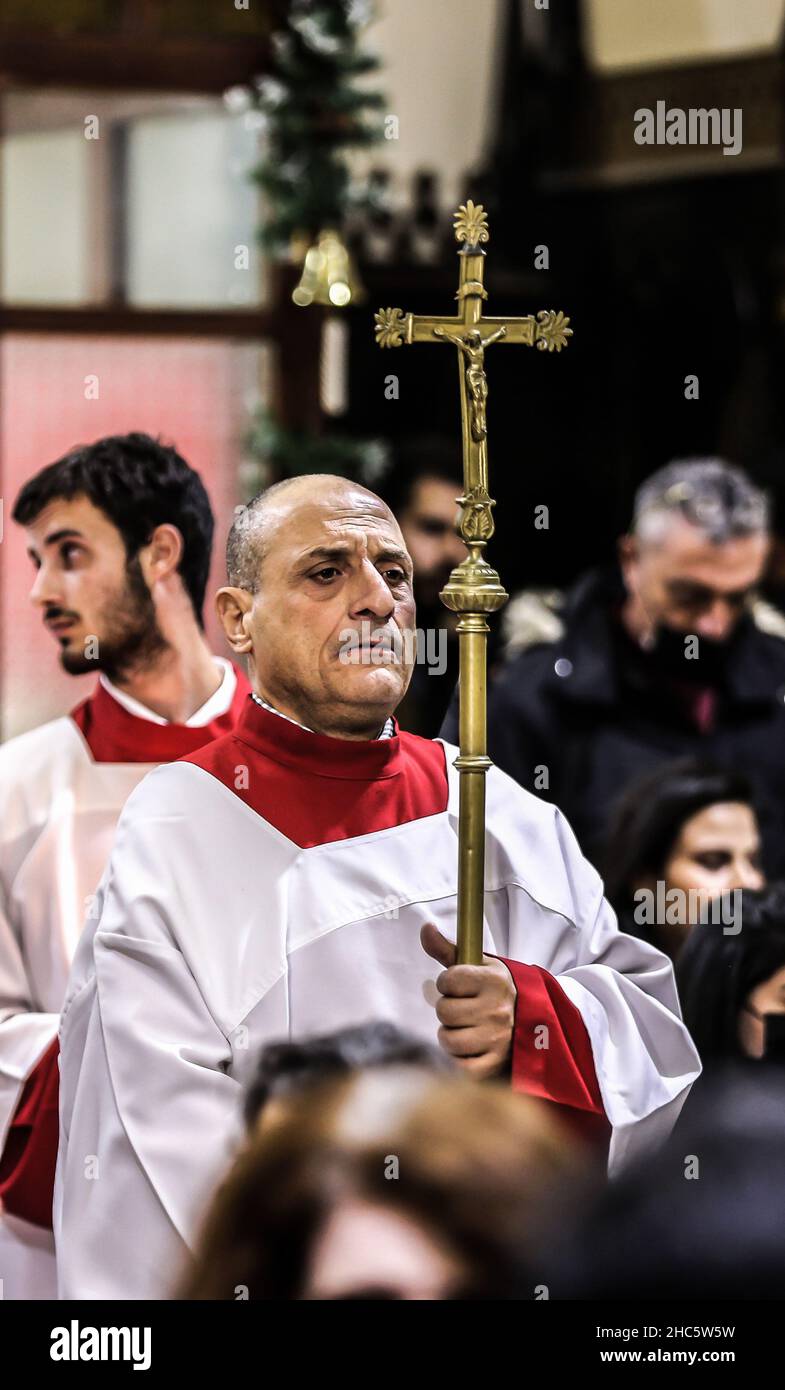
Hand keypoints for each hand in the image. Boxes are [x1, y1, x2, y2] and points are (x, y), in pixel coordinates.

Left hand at [420, 922, 515, 1079]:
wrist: (532, 1020)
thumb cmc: (494, 990)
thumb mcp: (478, 965)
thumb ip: (447, 949)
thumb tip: (425, 928)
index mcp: (493, 980)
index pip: (448, 980)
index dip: (447, 983)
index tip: (459, 987)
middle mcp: (497, 1008)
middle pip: (445, 1011)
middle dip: (448, 1011)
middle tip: (462, 1010)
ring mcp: (498, 1037)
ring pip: (449, 1040)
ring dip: (451, 1036)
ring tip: (464, 1030)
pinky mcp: (497, 1063)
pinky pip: (463, 1067)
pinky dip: (460, 1061)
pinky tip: (469, 1050)